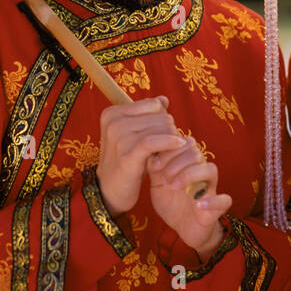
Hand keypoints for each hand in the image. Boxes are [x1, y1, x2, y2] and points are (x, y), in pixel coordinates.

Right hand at [96, 96, 186, 215]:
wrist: (110, 191)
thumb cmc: (125, 161)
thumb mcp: (133, 135)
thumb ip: (147, 116)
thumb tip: (164, 100)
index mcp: (112, 113)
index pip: (153, 105)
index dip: (163, 119)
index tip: (162, 134)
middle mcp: (113, 122)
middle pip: (160, 116)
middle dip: (168, 131)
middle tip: (165, 148)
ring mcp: (118, 137)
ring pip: (161, 128)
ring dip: (171, 140)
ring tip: (166, 153)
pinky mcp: (127, 154)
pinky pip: (155, 141)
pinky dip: (170, 141)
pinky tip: (179, 144)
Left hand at [148, 134, 232, 257]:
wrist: (184, 228)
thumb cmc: (172, 203)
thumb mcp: (159, 185)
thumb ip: (155, 169)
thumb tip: (150, 153)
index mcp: (189, 164)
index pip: (186, 143)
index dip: (170, 150)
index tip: (154, 164)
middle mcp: (202, 173)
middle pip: (197, 154)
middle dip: (177, 163)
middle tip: (163, 178)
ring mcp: (211, 189)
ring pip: (210, 170)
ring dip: (190, 175)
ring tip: (174, 186)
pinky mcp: (218, 207)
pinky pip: (224, 200)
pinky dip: (212, 201)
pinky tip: (198, 204)